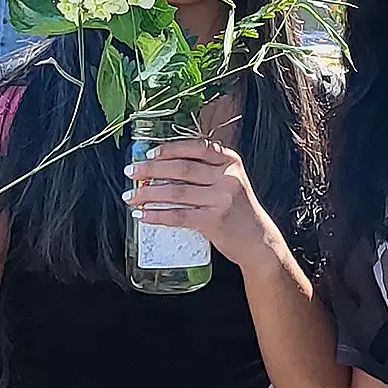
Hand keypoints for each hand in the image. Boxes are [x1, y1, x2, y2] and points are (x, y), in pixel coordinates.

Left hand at [123, 139, 283, 271]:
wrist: (257, 240)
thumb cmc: (238, 209)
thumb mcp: (230, 181)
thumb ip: (206, 170)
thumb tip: (162, 166)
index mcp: (230, 161)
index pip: (197, 147)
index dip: (170, 148)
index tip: (149, 153)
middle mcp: (227, 177)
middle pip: (182, 168)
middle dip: (151, 169)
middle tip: (131, 171)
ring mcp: (221, 199)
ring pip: (176, 192)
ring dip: (148, 194)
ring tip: (130, 196)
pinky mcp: (213, 221)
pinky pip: (178, 215)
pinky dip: (157, 215)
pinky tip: (143, 215)